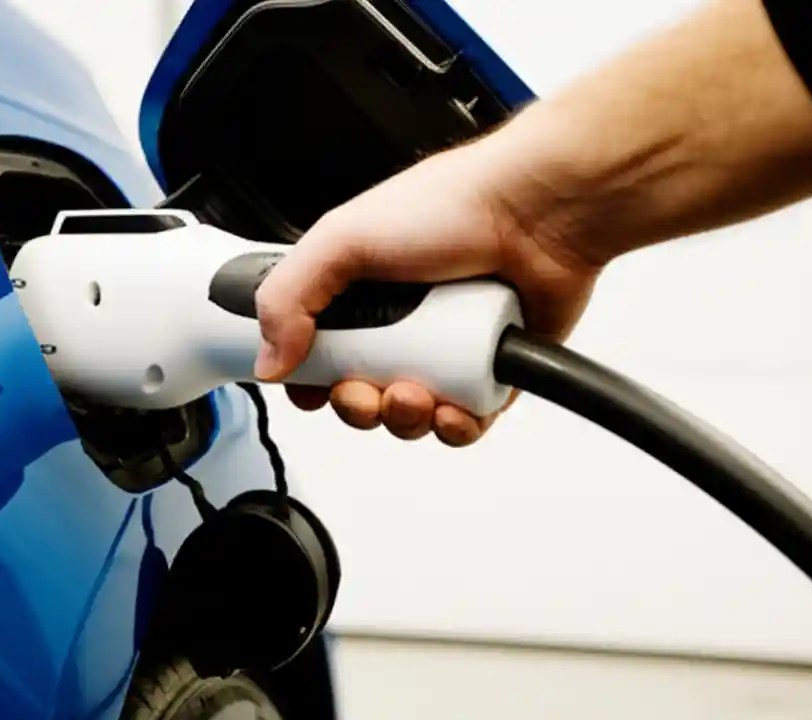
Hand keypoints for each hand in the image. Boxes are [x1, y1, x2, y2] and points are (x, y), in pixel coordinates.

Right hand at [253, 132, 602, 445]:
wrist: (542, 212)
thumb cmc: (454, 205)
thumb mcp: (343, 239)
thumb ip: (289, 296)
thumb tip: (269, 360)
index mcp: (356, 287)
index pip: (313, 352)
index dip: (306, 379)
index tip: (310, 385)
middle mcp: (399, 320)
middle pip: (356, 392)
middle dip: (355, 405)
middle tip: (364, 388)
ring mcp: (444, 348)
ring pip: (407, 415)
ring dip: (404, 418)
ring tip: (417, 392)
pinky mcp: (489, 372)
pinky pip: (462, 421)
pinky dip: (453, 426)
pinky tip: (453, 408)